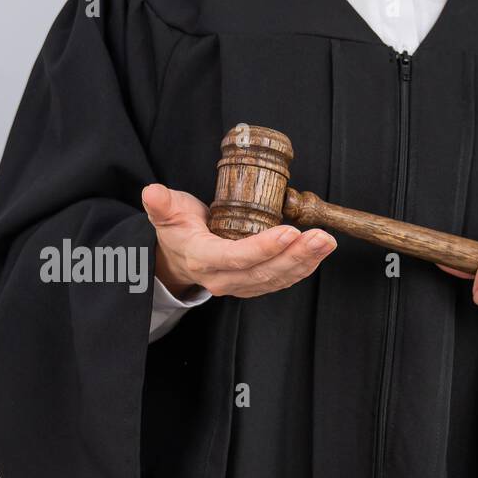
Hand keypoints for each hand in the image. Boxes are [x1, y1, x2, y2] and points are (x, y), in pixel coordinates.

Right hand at [141, 183, 335, 298]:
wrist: (178, 258)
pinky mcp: (252, 285)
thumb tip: (152, 192)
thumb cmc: (177, 231)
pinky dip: (301, 268)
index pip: (234, 257)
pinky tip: (317, 254)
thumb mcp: (165, 214)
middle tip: (320, 238)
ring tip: (325, 243)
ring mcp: (238, 285)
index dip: (262, 248)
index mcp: (201, 258)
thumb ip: (161, 204)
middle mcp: (221, 278)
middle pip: (263, 272)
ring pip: (275, 279)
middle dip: (295, 256)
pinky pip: (279, 281)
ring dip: (304, 262)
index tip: (287, 232)